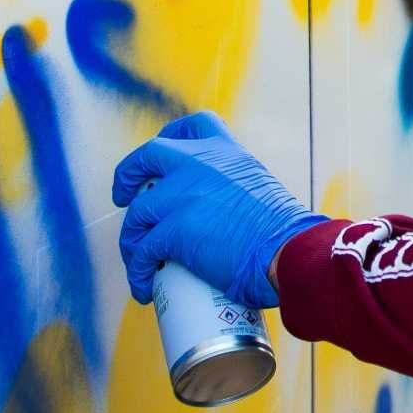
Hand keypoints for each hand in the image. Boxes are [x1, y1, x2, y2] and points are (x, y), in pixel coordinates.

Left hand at [110, 111, 323, 308]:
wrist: (288, 250)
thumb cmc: (284, 233)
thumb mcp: (259, 189)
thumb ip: (235, 191)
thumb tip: (220, 217)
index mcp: (226, 152)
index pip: (192, 126)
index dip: (170, 136)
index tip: (160, 154)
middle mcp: (199, 164)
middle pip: (147, 156)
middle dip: (127, 176)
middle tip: (124, 197)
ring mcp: (182, 195)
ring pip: (136, 213)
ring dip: (131, 239)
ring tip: (139, 262)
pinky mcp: (174, 229)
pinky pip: (141, 251)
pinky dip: (137, 270)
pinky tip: (143, 286)